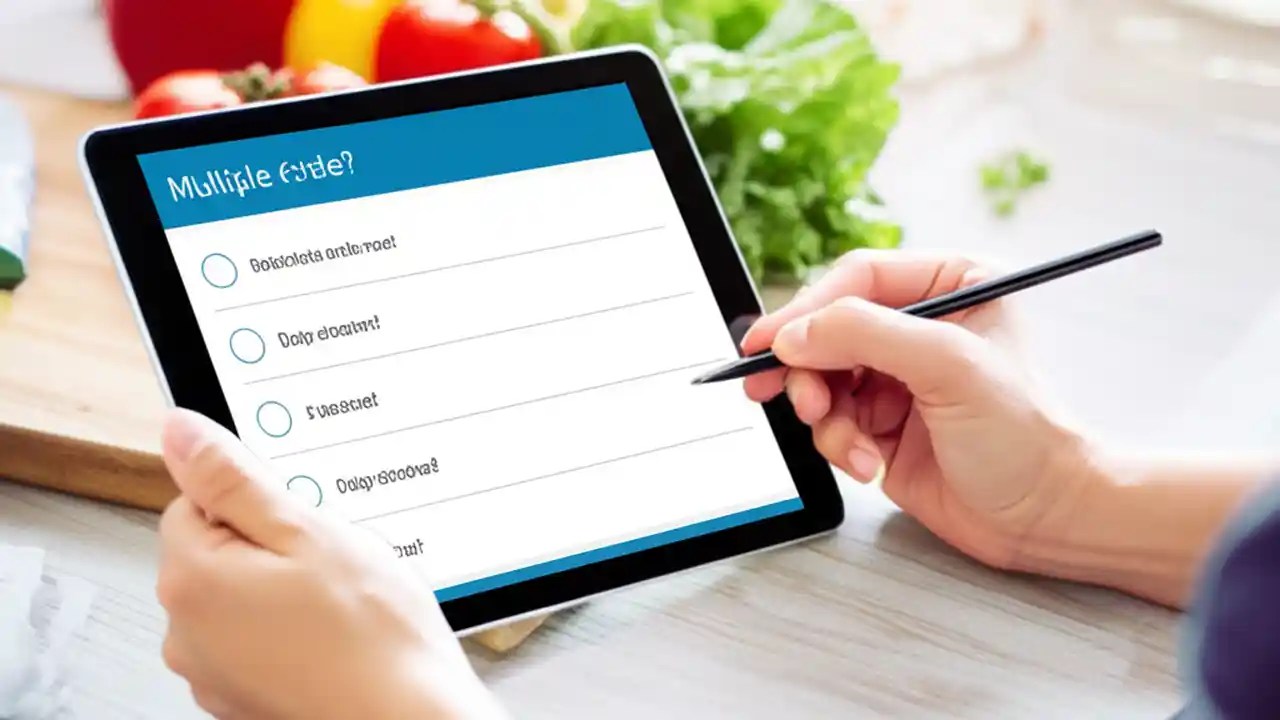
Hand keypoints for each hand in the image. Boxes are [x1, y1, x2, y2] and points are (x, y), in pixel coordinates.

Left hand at [156, 409, 505, 719]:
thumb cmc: (371, 636)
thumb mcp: (306, 531)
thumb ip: (234, 478)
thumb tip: (180, 431)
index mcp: (191, 580)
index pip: (197, 499)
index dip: (260, 501)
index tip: (303, 521)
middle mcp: (186, 633)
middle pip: (216, 550)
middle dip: (271, 545)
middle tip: (330, 563)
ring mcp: (213, 672)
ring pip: (240, 596)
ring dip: (282, 590)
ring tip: (339, 604)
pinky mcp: (241, 697)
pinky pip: (257, 639)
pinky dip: (290, 631)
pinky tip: (335, 635)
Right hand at [741, 251, 1093, 568]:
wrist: (1045, 518)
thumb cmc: (1026, 436)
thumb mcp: (948, 366)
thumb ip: (865, 335)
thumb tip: (794, 334)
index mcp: (951, 285)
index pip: (858, 278)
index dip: (809, 309)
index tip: (770, 342)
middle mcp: (921, 326)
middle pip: (828, 328)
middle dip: (809, 369)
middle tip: (799, 398)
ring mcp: (898, 377)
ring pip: (821, 378)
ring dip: (824, 414)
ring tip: (851, 444)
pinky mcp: (882, 424)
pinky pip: (831, 421)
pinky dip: (838, 444)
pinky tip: (868, 464)